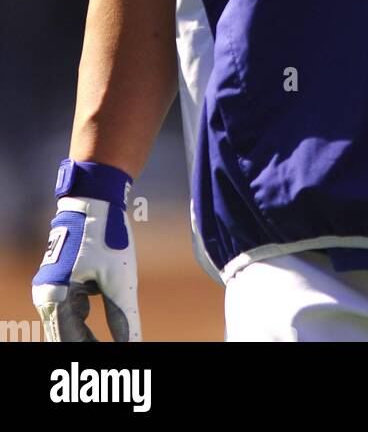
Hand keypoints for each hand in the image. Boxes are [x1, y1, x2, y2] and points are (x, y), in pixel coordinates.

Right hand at [32, 158, 141, 341]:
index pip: (70, 341)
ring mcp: (51, 288)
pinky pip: (73, 310)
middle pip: (66, 337)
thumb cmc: (107, 236)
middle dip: (90, 345)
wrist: (96, 199)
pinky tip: (104, 317)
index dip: (93, 350)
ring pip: (70, 325)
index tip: (120, 356)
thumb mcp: (120, 279)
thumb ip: (124, 317)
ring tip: (115, 341)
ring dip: (89, 336)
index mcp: (54, 297)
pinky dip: (87, 319)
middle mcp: (46, 295)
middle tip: (120, 349)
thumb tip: (132, 345)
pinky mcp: (61, 282)